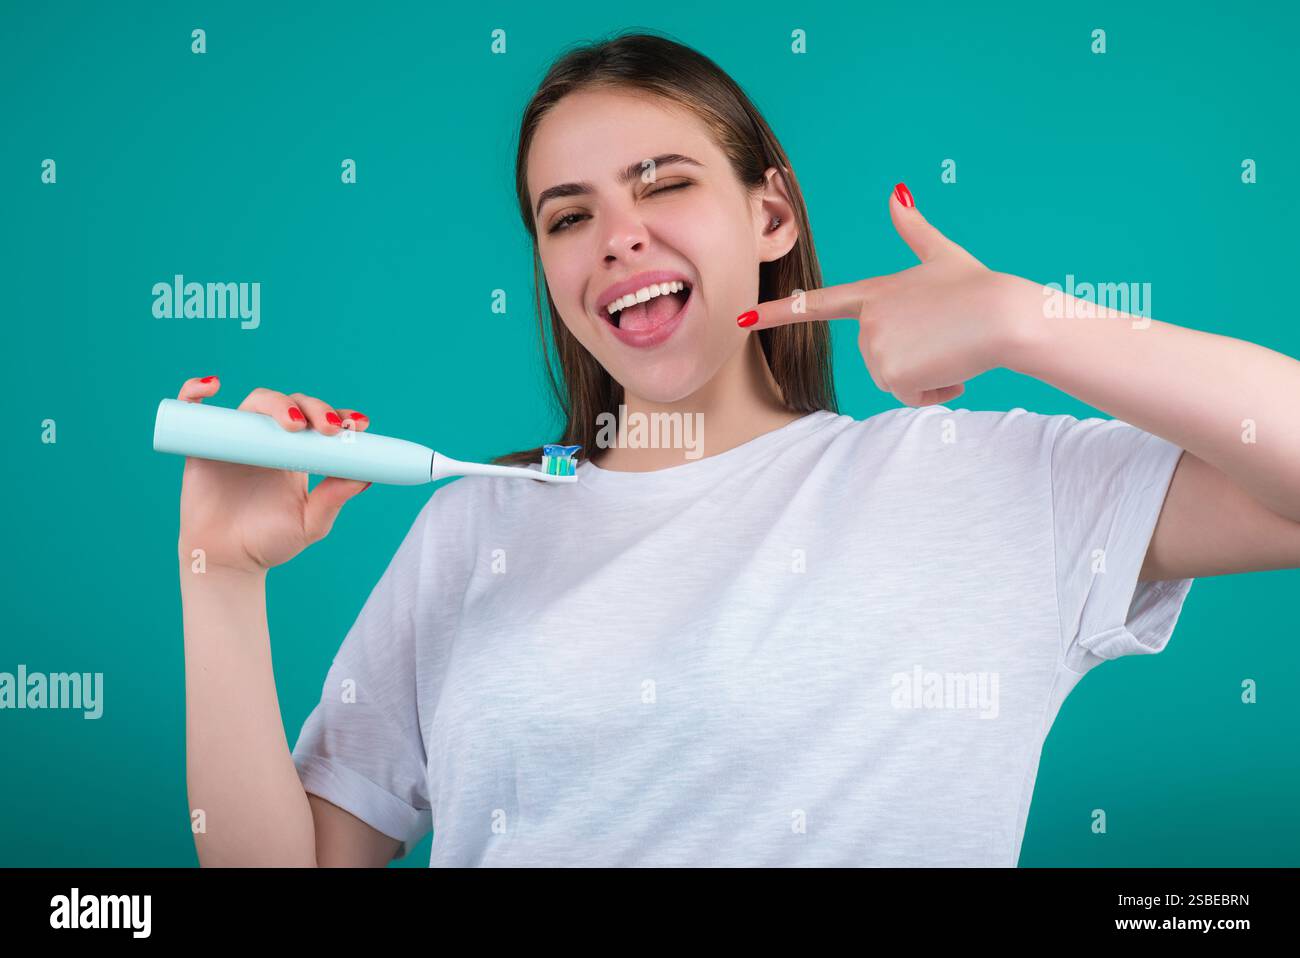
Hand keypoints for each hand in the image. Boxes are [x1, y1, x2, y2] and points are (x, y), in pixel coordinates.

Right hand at [175, 376, 373, 573]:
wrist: (227, 562)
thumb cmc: (269, 542)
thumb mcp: (311, 523)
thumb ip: (335, 498)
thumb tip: (367, 476)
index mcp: (298, 453)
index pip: (319, 420)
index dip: (338, 415)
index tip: (357, 424)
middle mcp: (269, 440)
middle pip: (292, 405)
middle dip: (314, 408)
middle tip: (329, 428)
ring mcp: (236, 439)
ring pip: (255, 403)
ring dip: (275, 403)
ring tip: (293, 424)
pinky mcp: (201, 445)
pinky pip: (194, 408)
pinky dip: (195, 390)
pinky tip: (212, 386)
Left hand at [737, 183, 1023, 406]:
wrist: (1004, 316)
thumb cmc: (979, 288)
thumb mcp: (943, 255)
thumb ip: (914, 230)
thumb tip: (897, 191)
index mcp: (873, 292)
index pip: (816, 304)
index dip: (778, 311)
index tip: (741, 318)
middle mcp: (866, 320)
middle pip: (877, 358)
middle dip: (914, 359)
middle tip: (944, 337)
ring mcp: (874, 345)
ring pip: (894, 380)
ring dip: (926, 376)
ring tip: (949, 348)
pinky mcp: (889, 372)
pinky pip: (909, 396)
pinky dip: (934, 391)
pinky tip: (953, 368)